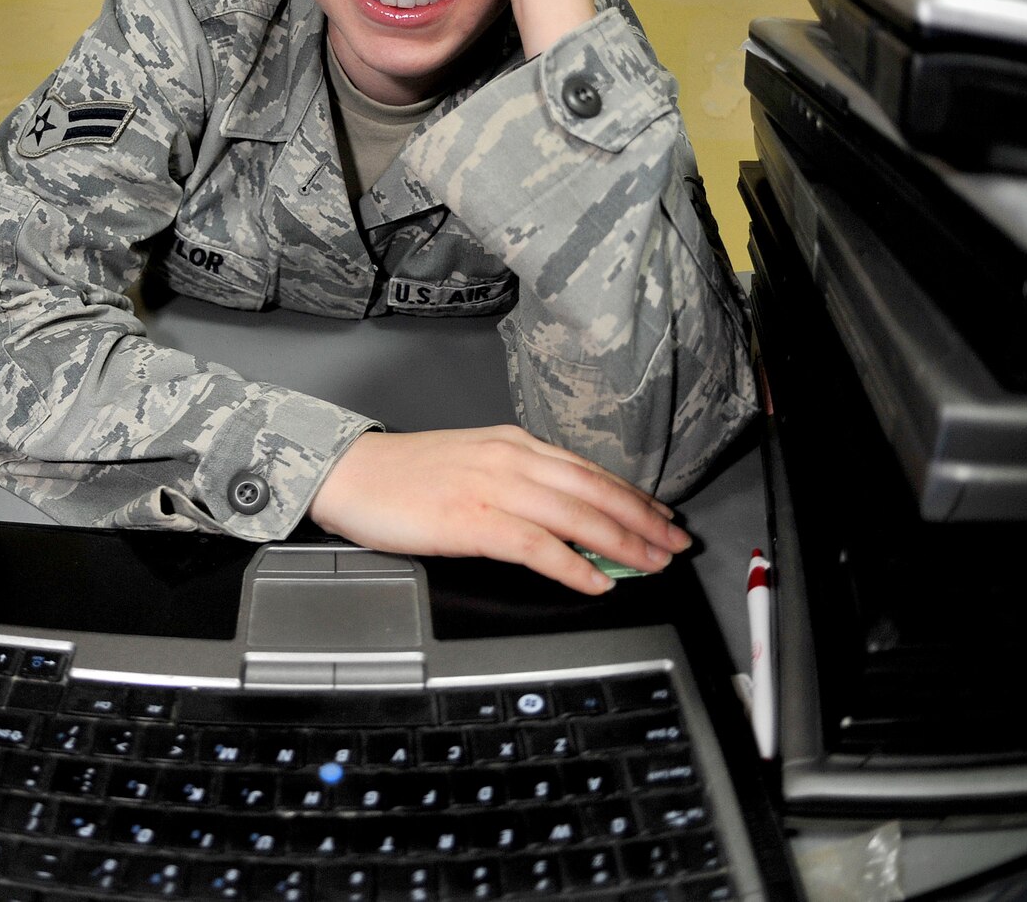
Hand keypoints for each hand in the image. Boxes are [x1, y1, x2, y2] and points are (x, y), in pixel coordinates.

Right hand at [307, 425, 690, 594]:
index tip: (663, 518)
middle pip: (595, 491)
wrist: (351, 474)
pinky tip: (596, 582)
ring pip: (577, 516)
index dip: (634, 497)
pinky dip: (574, 565)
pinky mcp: (474, 519)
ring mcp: (494, 487)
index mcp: (513, 444)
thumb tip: (562, 516)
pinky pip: (538, 545)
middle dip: (643, 521)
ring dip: (622, 544)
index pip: (589, 471)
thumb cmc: (404, 475)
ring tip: (651, 565)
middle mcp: (512, 458)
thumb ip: (517, 482)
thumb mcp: (471, 463)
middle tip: (675, 546)